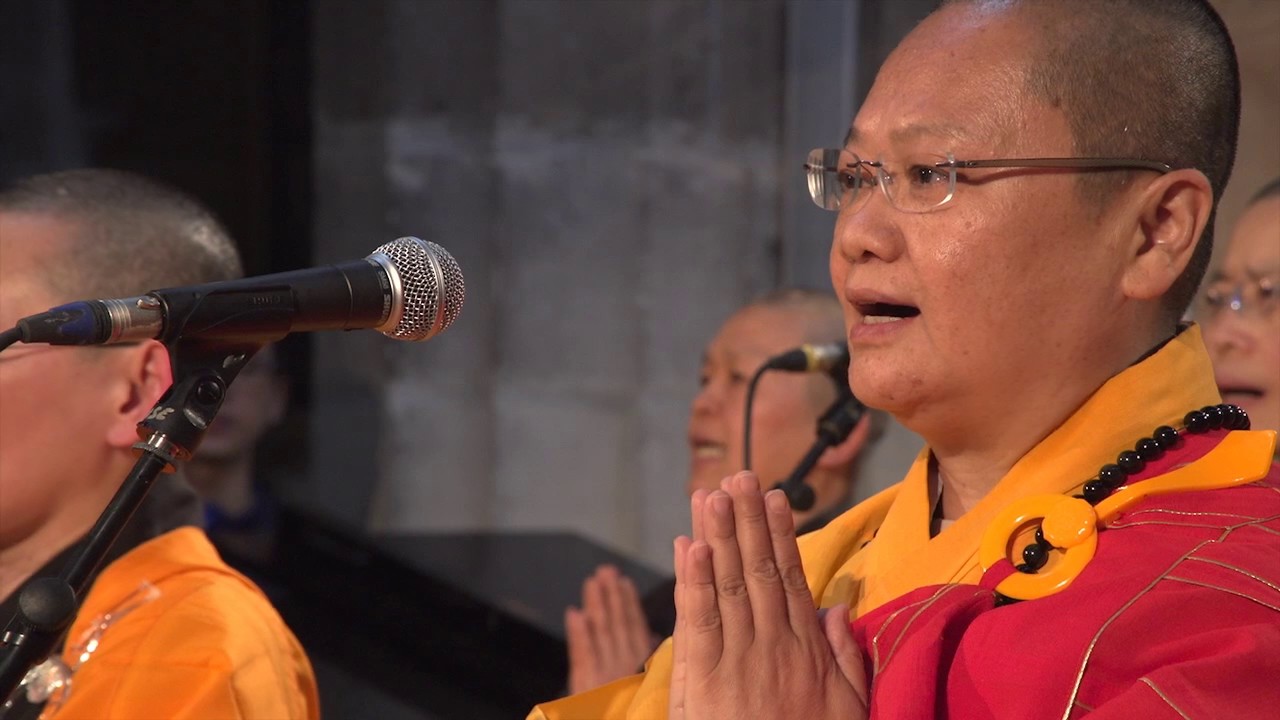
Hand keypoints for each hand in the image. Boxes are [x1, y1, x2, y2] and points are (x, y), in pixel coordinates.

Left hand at [564, 564, 657, 693]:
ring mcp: (604, 676)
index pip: (633, 629)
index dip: (628, 604)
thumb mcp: (646, 691)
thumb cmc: (626, 711)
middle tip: (606, 570)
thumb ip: (650, 663)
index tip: (623, 583)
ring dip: (597, 605)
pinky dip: (578, 634)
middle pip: (615, 626)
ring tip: (593, 581)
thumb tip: (656, 636)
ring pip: (600, 633)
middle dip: (611, 596)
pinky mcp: (586, 687)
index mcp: (639, 669)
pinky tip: (575, 614)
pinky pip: (582, 655)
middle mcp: (623, 668)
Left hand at [669, 472, 867, 719]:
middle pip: (756, 570)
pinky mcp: (706, 681)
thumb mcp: (848, 708)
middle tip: (738, 476)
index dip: (779, 535)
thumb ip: (846, 658)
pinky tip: (687, 547)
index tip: (773, 497)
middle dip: (746, 520)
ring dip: (718, 536)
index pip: (789, 578)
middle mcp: (772, 646)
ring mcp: (738, 661)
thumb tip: (837, 607)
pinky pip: (699, 622)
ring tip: (711, 494)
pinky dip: (692, 582)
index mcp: (805, 650)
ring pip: (727, 585)